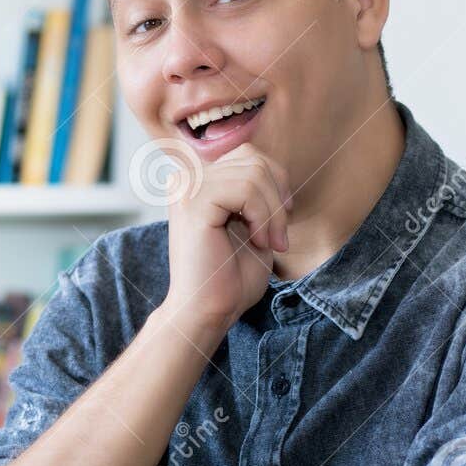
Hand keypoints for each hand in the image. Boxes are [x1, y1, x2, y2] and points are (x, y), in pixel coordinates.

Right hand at [162, 143, 290, 340]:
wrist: (209, 310)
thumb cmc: (230, 276)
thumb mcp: (252, 222)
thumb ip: (256, 190)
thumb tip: (272, 164)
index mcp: (196, 181)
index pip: (249, 155)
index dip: (275, 184)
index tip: (280, 222)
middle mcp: (185, 178)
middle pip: (254, 160)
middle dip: (277, 200)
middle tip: (277, 239)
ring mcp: (186, 187)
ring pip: (254, 174)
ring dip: (273, 214)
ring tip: (268, 243)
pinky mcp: (193, 201)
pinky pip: (246, 190)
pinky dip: (263, 218)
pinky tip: (258, 242)